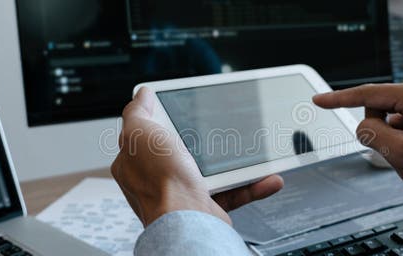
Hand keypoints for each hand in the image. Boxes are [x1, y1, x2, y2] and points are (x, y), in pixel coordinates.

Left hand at [112, 88, 283, 226]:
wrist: (186, 222)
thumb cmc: (160, 183)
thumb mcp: (139, 133)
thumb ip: (137, 112)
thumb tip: (141, 94)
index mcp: (136, 161)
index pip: (147, 133)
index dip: (163, 118)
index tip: (183, 107)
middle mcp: (158, 179)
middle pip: (183, 149)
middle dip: (204, 138)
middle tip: (219, 125)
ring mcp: (183, 192)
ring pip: (214, 171)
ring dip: (236, 162)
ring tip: (251, 148)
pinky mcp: (207, 206)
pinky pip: (234, 192)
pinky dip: (253, 185)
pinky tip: (266, 176)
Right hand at [313, 80, 402, 223]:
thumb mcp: (401, 155)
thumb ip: (371, 133)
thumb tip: (362, 125)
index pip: (369, 94)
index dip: (339, 99)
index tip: (320, 101)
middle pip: (382, 107)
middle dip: (382, 132)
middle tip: (402, 153)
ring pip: (394, 118)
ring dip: (397, 139)